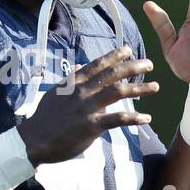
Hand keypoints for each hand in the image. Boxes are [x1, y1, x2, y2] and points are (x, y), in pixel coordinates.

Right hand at [17, 46, 158, 164]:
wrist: (34, 139)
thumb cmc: (44, 118)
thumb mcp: (55, 93)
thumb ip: (69, 79)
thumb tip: (78, 67)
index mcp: (74, 82)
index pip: (98, 64)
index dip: (115, 56)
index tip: (128, 50)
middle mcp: (83, 91)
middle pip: (113, 74)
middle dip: (133, 67)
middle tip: (149, 64)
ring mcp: (88, 108)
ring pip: (118, 92)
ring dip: (139, 88)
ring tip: (155, 87)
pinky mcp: (91, 126)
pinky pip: (117, 119)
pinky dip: (134, 118)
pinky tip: (146, 118)